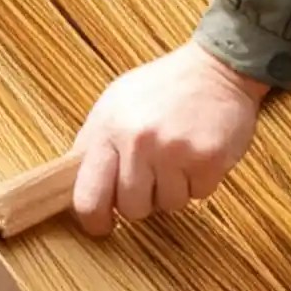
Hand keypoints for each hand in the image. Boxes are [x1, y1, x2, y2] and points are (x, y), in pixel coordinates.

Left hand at [70, 42, 268, 235]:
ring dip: (173, 190)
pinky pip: (198, 196)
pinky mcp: (209, 159)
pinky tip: (197, 155)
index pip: (88, 197)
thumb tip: (73, 186)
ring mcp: (174, 151)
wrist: (217, 67)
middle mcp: (138, 142)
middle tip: (151, 175)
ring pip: (167, 206)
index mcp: (108, 129)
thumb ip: (93, 144)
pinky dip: (199, 182)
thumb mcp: (114, 105)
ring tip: (177, 158)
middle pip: (131, 209)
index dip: (94, 220)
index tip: (102, 224)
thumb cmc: (162, 88)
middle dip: (141, 200)